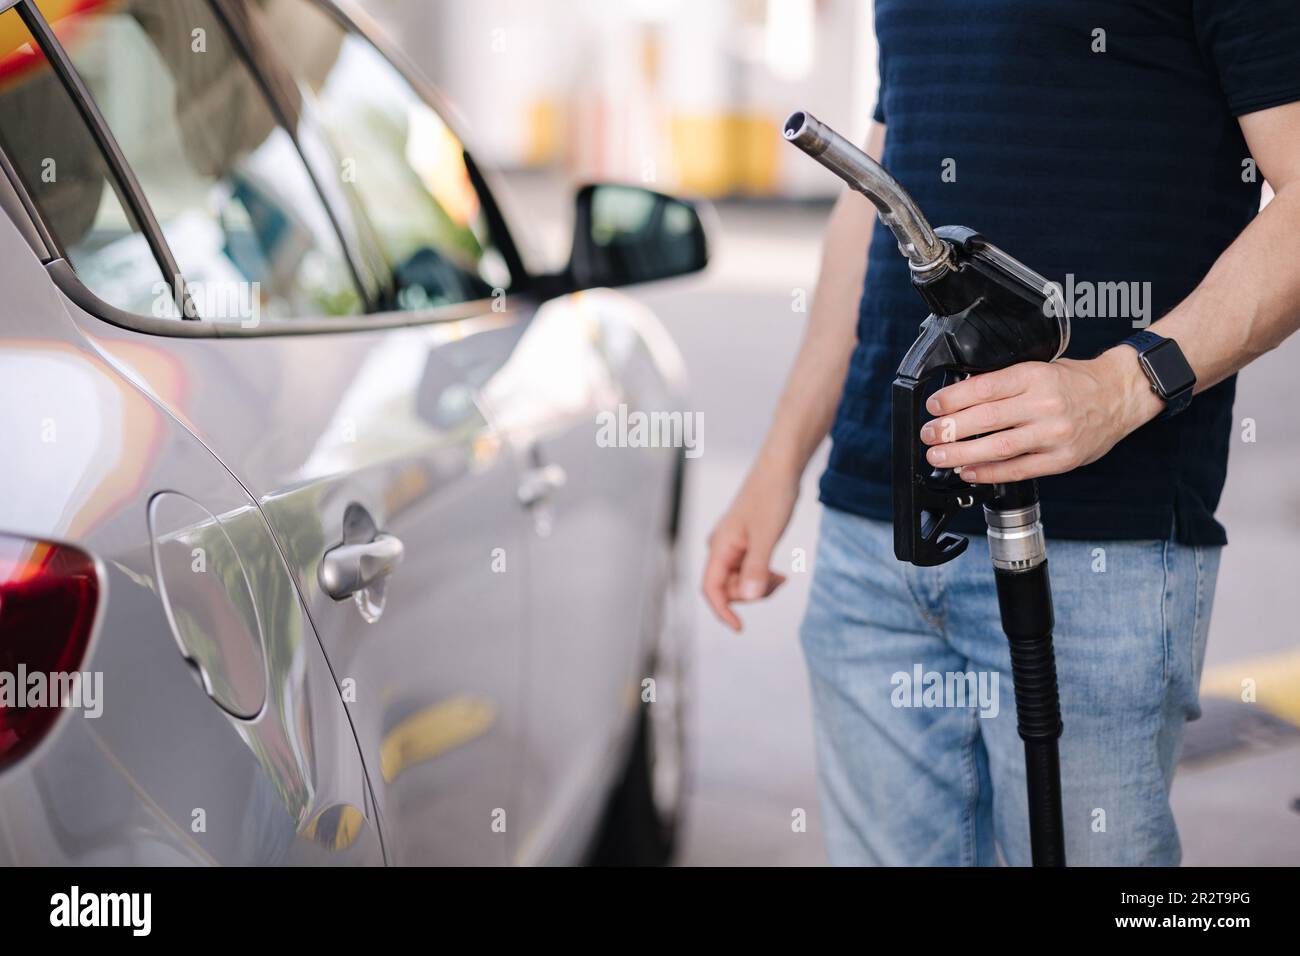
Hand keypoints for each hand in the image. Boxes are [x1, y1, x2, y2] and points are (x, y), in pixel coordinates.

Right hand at [702, 467, 795, 631]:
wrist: (780, 469)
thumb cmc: (771, 496)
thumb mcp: (767, 536)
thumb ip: (757, 568)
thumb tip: (750, 598)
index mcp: (719, 547)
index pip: (711, 589)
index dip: (723, 611)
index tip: (740, 628)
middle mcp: (720, 548)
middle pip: (728, 588)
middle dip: (752, 594)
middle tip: (779, 580)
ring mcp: (732, 546)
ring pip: (740, 581)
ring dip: (760, 585)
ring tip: (782, 576)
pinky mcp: (744, 544)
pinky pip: (748, 571)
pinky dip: (763, 576)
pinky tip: (779, 573)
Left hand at [919, 349, 1163, 483]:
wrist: (1119, 396)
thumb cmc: (1075, 383)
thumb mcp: (1039, 368)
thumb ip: (1006, 383)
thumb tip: (960, 398)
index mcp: (1035, 376)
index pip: (985, 387)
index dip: (953, 399)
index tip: (933, 407)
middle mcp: (1044, 404)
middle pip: (986, 419)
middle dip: (949, 429)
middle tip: (929, 434)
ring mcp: (1054, 434)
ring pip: (998, 447)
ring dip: (962, 454)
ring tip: (938, 456)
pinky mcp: (1061, 459)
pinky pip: (1018, 469)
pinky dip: (989, 472)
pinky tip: (968, 471)